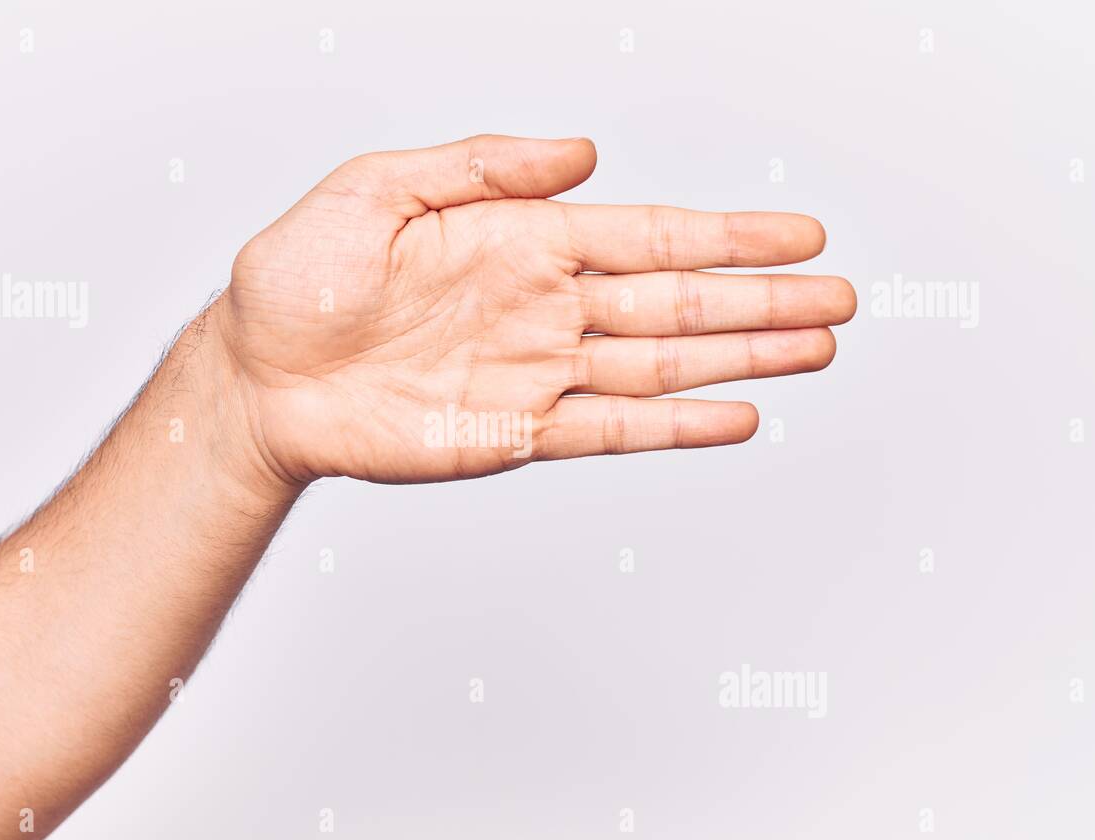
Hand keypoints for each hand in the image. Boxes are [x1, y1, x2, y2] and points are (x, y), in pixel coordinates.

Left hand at [221, 135, 855, 484]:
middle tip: (839, 299)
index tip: (798, 234)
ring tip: (815, 349)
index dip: (726, 235)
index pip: (647, 234)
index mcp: (518, 238)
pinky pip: (610, 429)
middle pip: (674, 302)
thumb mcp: (373, 190)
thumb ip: (478, 166)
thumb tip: (581, 154)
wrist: (255, 380)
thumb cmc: (296, 280)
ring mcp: (535, 370)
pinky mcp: (514, 431)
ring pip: (660, 367)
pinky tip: (734, 415)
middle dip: (759, 300)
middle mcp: (542, 303)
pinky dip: (673, 427)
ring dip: (740, 360)